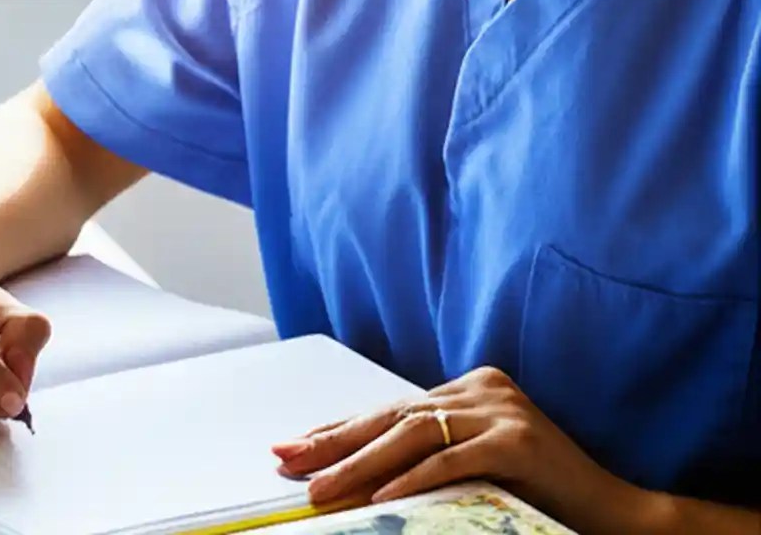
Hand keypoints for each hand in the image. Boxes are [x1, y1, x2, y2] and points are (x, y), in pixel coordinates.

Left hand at [271, 366, 631, 526]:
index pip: (389, 409)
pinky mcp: (519, 438)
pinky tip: (380, 497)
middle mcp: (480, 388)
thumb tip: (356, 472)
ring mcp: (501, 409)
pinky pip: (452, 458)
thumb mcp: (469, 465)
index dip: (338, 428)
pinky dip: (413, 479)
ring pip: (413, 434)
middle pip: (392, 417)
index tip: (293, 446)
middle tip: (288, 462)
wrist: (612, 512)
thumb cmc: (537, 492)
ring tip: (321, 489)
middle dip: (333, 442)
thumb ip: (425, 455)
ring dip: (360, 464)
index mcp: (467, 389)